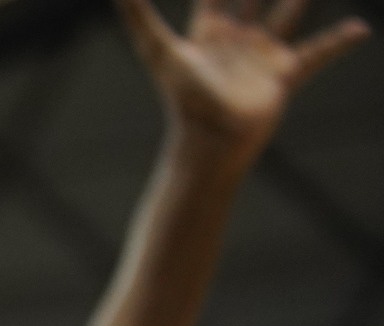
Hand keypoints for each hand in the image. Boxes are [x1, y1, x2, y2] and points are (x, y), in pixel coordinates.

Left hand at [118, 0, 369, 160]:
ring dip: (298, 1)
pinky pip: (317, 54)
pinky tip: (359, 30)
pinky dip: (338, 42)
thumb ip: (138, 16)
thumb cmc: (183, 98)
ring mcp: (260, 58)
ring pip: (285, 17)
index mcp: (208, 33)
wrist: (210, 141)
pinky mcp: (283, 76)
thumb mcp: (159, 50)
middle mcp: (236, 41)